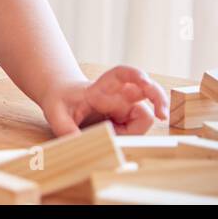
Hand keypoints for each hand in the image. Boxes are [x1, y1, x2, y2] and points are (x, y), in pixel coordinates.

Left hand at [41, 65, 168, 135]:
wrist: (61, 100)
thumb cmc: (60, 101)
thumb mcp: (55, 113)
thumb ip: (66, 128)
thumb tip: (80, 143)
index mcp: (100, 88)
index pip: (122, 75)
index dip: (136, 75)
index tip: (144, 81)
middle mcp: (118, 96)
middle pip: (147, 89)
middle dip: (159, 98)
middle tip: (162, 115)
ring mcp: (125, 108)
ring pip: (144, 117)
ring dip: (134, 131)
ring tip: (112, 137)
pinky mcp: (127, 120)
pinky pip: (136, 131)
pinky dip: (128, 138)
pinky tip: (113, 139)